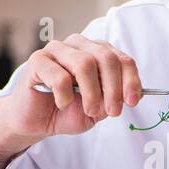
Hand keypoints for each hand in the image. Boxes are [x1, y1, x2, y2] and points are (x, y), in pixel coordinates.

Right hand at [0, 34, 142, 147]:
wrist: (36, 122)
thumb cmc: (67, 111)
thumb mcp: (98, 108)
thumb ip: (113, 98)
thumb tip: (133, 93)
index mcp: (96, 53)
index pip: (121, 58)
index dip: (130, 79)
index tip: (132, 101)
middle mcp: (78, 46)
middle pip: (106, 58)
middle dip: (113, 88)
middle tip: (111, 111)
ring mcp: (57, 50)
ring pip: (84, 63)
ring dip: (92, 93)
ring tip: (89, 110)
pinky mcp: (37, 60)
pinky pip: (59, 76)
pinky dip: (65, 95)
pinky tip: (61, 104)